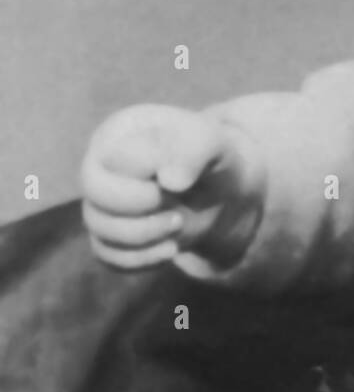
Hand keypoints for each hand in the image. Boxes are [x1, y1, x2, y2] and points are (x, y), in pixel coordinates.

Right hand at [80, 103, 263, 269]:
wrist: (220, 190)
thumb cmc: (210, 157)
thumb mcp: (211, 143)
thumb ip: (192, 151)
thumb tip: (170, 181)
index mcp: (119, 132)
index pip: (115, 156)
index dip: (150, 173)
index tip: (183, 178)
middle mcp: (101, 165)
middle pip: (95, 191)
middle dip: (140, 205)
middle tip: (176, 205)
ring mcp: (101, 202)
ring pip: (98, 227)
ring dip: (144, 234)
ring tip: (179, 223)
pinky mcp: (109, 235)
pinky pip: (106, 255)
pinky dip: (140, 258)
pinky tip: (170, 249)